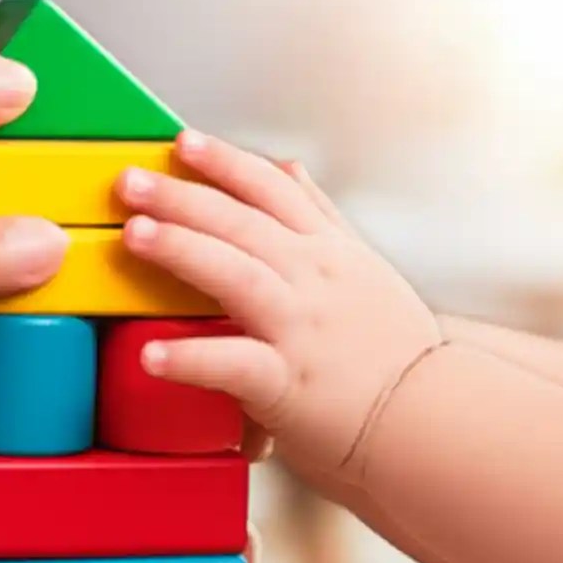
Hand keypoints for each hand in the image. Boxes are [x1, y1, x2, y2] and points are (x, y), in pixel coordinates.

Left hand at [117, 130, 441, 479]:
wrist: (433, 420)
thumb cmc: (394, 353)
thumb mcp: (365, 267)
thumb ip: (321, 218)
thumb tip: (288, 167)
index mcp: (328, 252)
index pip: (271, 190)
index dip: (225, 162)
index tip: (183, 142)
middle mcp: (313, 280)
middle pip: (241, 223)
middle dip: (182, 196)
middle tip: (130, 180)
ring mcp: (301, 329)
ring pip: (236, 275)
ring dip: (183, 249)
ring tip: (135, 234)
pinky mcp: (288, 384)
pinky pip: (233, 364)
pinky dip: (191, 358)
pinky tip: (151, 355)